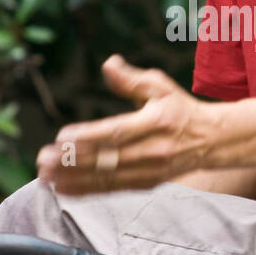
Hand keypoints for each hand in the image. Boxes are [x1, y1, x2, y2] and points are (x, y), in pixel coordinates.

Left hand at [35, 54, 218, 194]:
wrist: (211, 139)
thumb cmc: (179, 108)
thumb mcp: (160, 85)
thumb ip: (131, 79)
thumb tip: (108, 64)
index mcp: (157, 122)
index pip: (118, 131)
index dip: (90, 136)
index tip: (62, 137)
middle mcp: (154, 150)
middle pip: (108, 158)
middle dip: (73, 161)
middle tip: (44, 160)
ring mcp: (151, 170)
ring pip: (108, 177)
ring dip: (74, 179)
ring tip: (46, 176)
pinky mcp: (148, 183)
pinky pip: (114, 189)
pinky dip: (88, 190)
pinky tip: (64, 189)